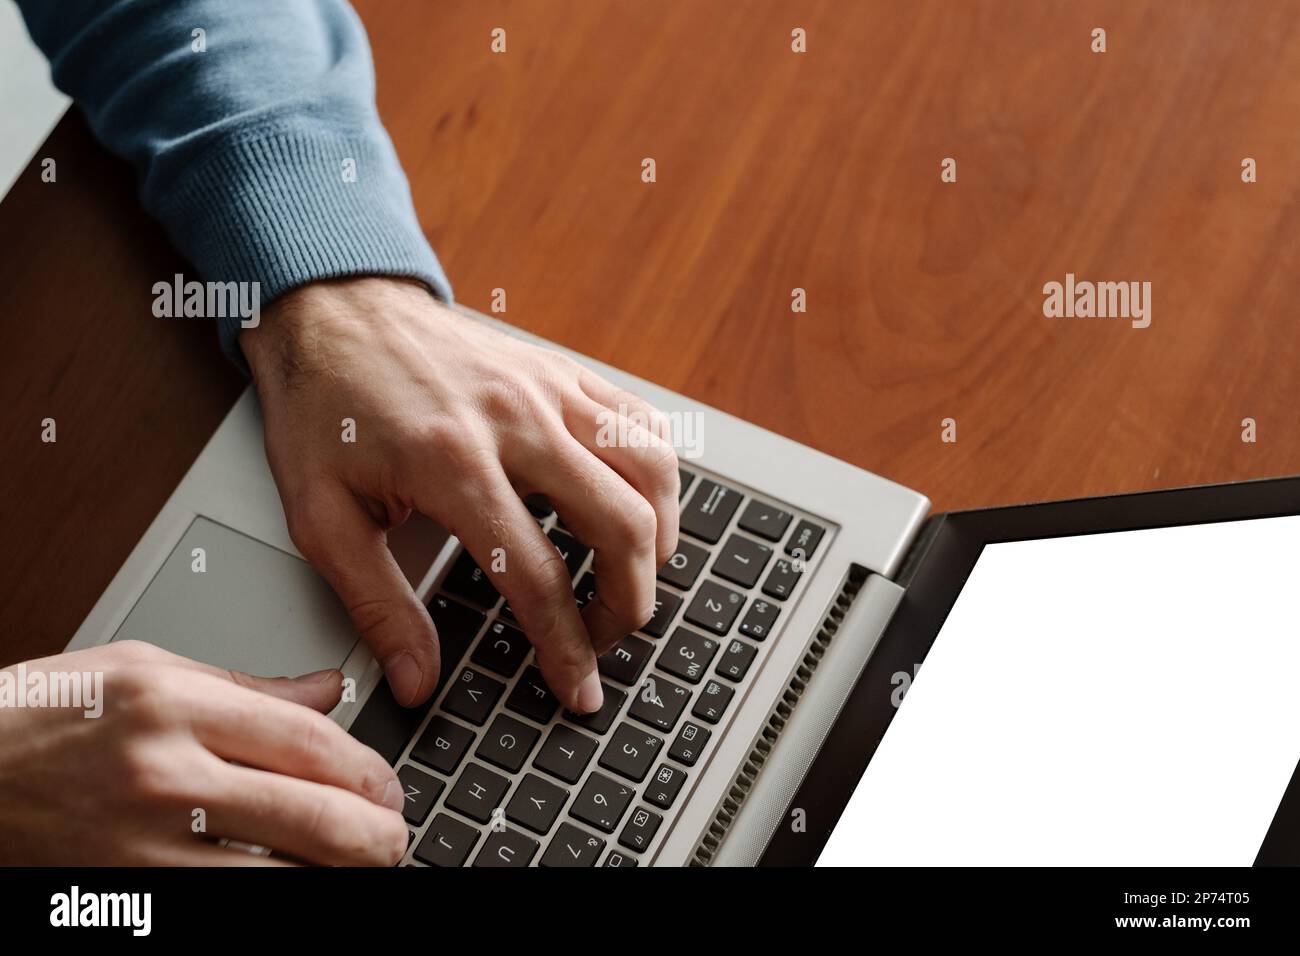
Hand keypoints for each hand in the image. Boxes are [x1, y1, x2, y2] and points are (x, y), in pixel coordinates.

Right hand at [0, 641, 407, 865]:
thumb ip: (247, 686)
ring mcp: (142, 848)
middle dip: (376, 835)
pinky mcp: (127, 897)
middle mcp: (163, 777)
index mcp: (172, 705)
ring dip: (335, 878)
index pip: (307, 741)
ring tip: (358, 866)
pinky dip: (273, 899)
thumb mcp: (143, 669)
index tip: (389, 785)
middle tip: (394, 835)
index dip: (366, 769)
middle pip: (310, 818)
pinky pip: (225, 908)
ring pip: (278, 880)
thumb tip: (329, 689)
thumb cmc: (48, 717)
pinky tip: (294, 885)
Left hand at [240, 278, 679, 712]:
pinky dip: (655, 474)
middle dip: (630, 599)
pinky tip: (636, 505)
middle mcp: (515, 421)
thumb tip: (416, 678)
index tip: (578, 687)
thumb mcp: (321, 516)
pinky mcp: (563, 372)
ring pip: (650, 468)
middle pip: (621, 523)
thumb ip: (375, 603)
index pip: (537, 575)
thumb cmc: (325, 410)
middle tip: (606, 634)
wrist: (335, 310)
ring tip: (631, 576)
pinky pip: (641, 421)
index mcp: (451, 464)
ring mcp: (548, 389)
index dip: (567, 645)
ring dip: (658, 536)